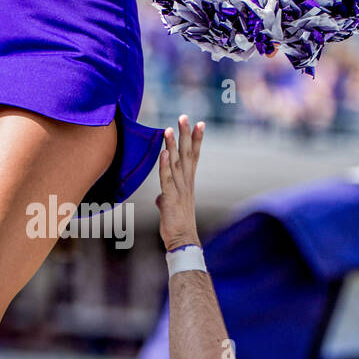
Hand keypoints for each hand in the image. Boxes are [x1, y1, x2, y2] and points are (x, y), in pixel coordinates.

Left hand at [156, 115, 203, 251]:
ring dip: (172, 145)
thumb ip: (166, 198)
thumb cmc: (177, 225)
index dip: (196, 140)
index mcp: (188, 183)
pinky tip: (163, 153)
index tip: (199, 123)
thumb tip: (160, 197)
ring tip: (170, 129)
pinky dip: (165, 166)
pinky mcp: (171, 199)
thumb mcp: (170, 207)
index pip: (193, 156)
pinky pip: (167, 179)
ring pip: (176, 163)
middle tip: (185, 116)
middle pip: (187, 154)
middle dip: (186, 135)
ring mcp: (180, 190)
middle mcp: (186, 183)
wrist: (183, 241)